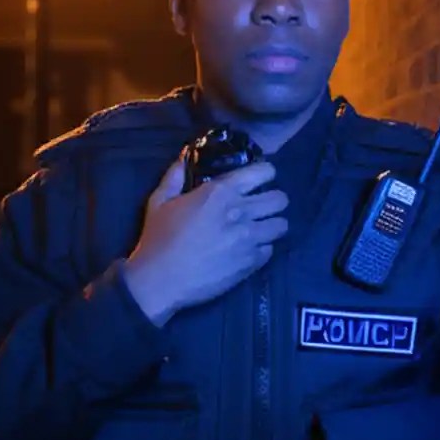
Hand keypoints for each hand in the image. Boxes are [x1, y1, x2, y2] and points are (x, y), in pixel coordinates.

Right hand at [123, 158, 287, 325]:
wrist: (160, 281)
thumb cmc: (158, 239)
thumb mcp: (159, 201)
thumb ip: (174, 177)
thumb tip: (183, 158)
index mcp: (221, 192)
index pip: (264, 172)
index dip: (266, 173)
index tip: (260, 179)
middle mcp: (242, 212)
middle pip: (281, 199)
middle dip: (273, 200)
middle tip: (261, 206)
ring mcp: (249, 239)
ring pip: (282, 225)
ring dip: (272, 225)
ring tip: (260, 229)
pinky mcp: (251, 263)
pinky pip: (271, 249)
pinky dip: (263, 248)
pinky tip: (249, 250)